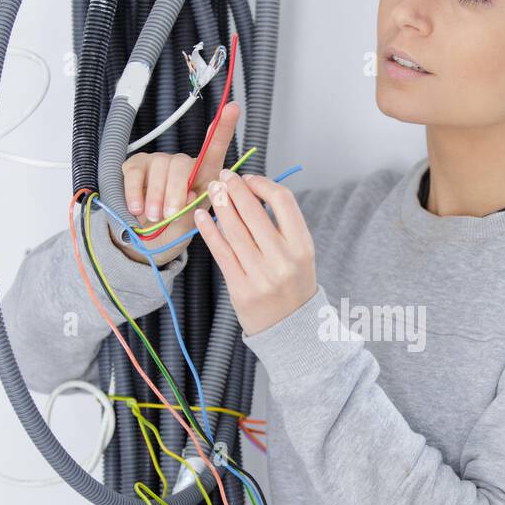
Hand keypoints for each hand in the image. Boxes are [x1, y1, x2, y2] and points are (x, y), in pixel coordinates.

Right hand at [111, 102, 241, 265]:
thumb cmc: (176, 228)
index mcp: (204, 175)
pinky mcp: (136, 165)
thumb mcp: (192, 224)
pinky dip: (135, 192)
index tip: (233, 108)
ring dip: (156, 196)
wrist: (149, 241)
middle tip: (171, 215)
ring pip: (159, 168)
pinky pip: (135, 173)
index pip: (215, 148)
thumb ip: (194, 210)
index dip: (224, 127)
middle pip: (182, 165)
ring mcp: (159, 162)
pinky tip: (136, 208)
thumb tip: (190, 196)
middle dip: (176, 191)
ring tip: (154, 217)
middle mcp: (183, 164)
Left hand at [194, 170, 316, 335]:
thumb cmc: (293, 283)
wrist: (291, 328)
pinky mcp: (240, 288)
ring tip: (212, 189)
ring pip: (234, 230)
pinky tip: (201, 216)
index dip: (262, 184)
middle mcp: (283, 260)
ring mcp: (260, 275)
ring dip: (220, 204)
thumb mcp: (300, 254)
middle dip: (235, 189)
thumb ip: (281, 226)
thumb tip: (249, 191)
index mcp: (303, 247)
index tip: (249, 179)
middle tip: (224, 176)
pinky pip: (221, 252)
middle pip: (254, 212)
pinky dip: (209, 231)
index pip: (283, 202)